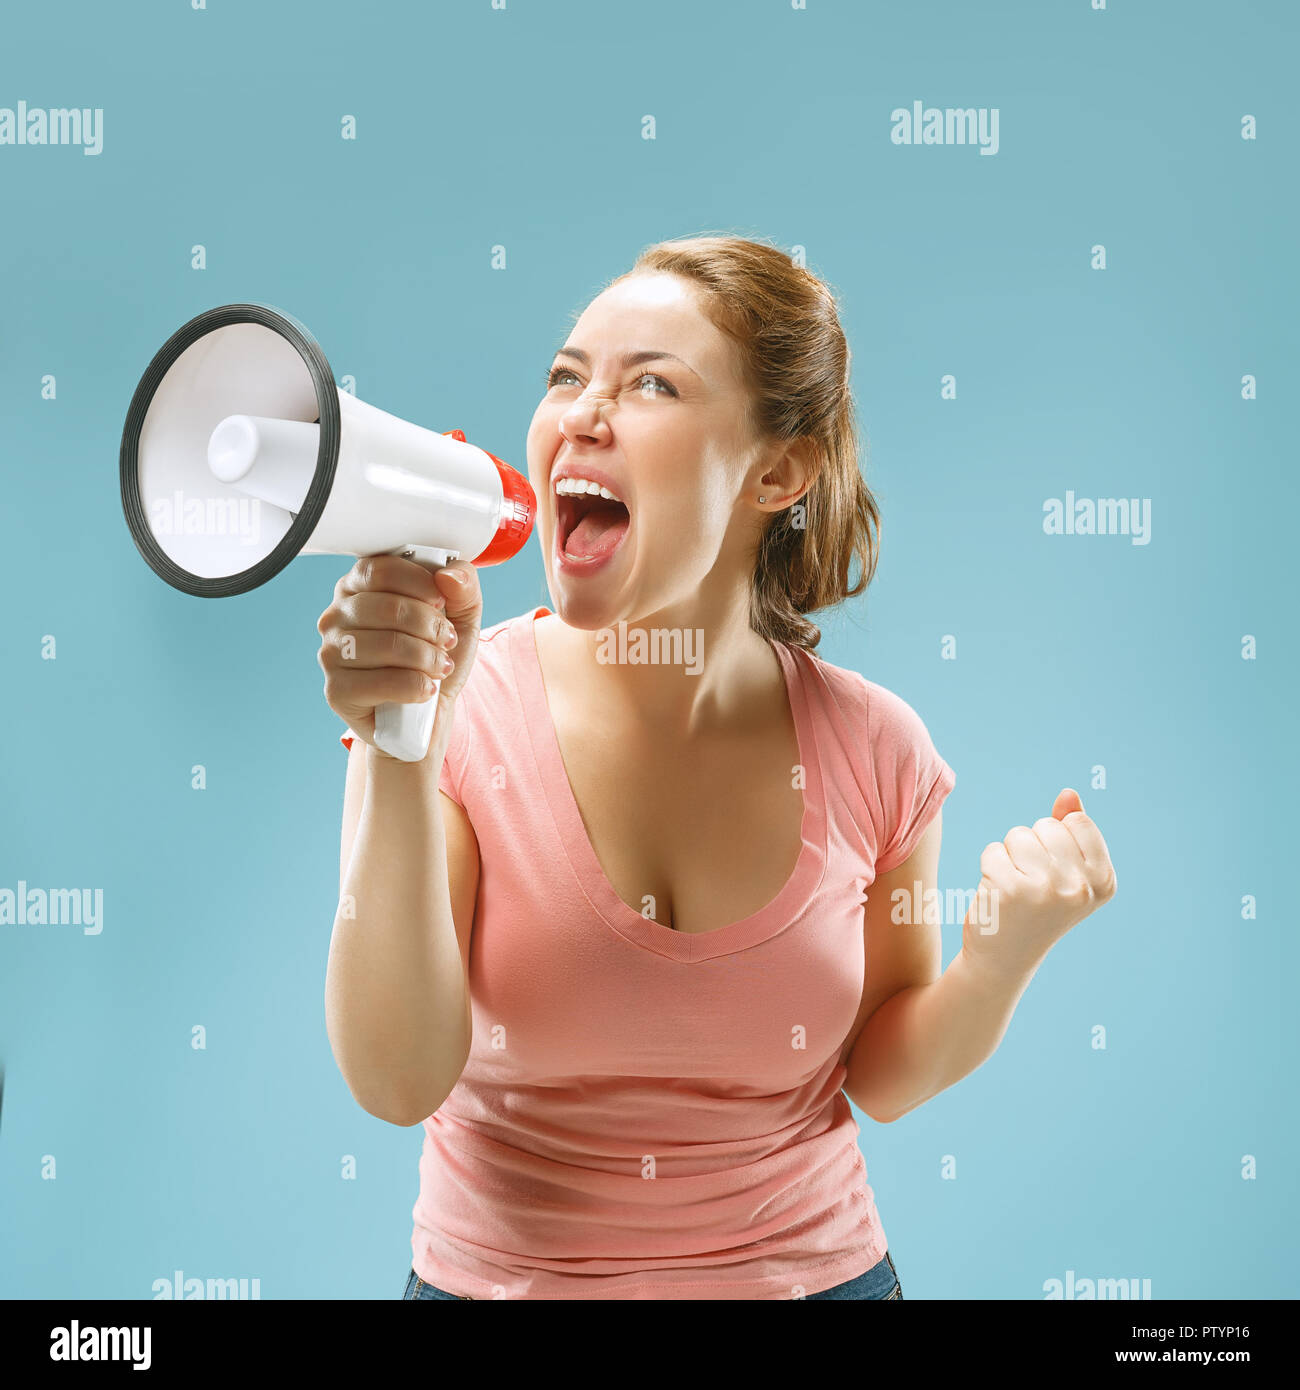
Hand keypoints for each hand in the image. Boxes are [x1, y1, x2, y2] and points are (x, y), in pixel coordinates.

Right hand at [316, 556, 481, 755]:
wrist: (426, 716)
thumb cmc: (434, 658)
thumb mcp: (461, 616)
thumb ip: (463, 585)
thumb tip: (449, 575)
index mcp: (358, 588)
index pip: (380, 569)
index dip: (419, 583)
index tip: (441, 601)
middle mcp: (336, 617)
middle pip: (387, 607)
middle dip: (430, 626)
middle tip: (446, 641)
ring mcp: (331, 653)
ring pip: (387, 644)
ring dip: (427, 658)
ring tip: (439, 667)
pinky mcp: (336, 690)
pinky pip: (382, 682)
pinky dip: (416, 686)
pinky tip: (425, 689)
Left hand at [961, 789, 1116, 981]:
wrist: (1005, 960)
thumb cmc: (1036, 909)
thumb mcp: (1065, 872)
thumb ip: (1071, 831)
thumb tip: (1069, 793)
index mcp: (1103, 880)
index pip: (1076, 821)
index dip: (1057, 841)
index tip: (1054, 875)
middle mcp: (1080, 886)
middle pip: (1046, 826)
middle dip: (1032, 847)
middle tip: (1031, 886)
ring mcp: (1047, 888)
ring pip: (1018, 834)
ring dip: (1010, 855)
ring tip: (1015, 888)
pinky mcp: (1010, 889)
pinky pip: (993, 850)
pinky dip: (990, 866)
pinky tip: (997, 895)